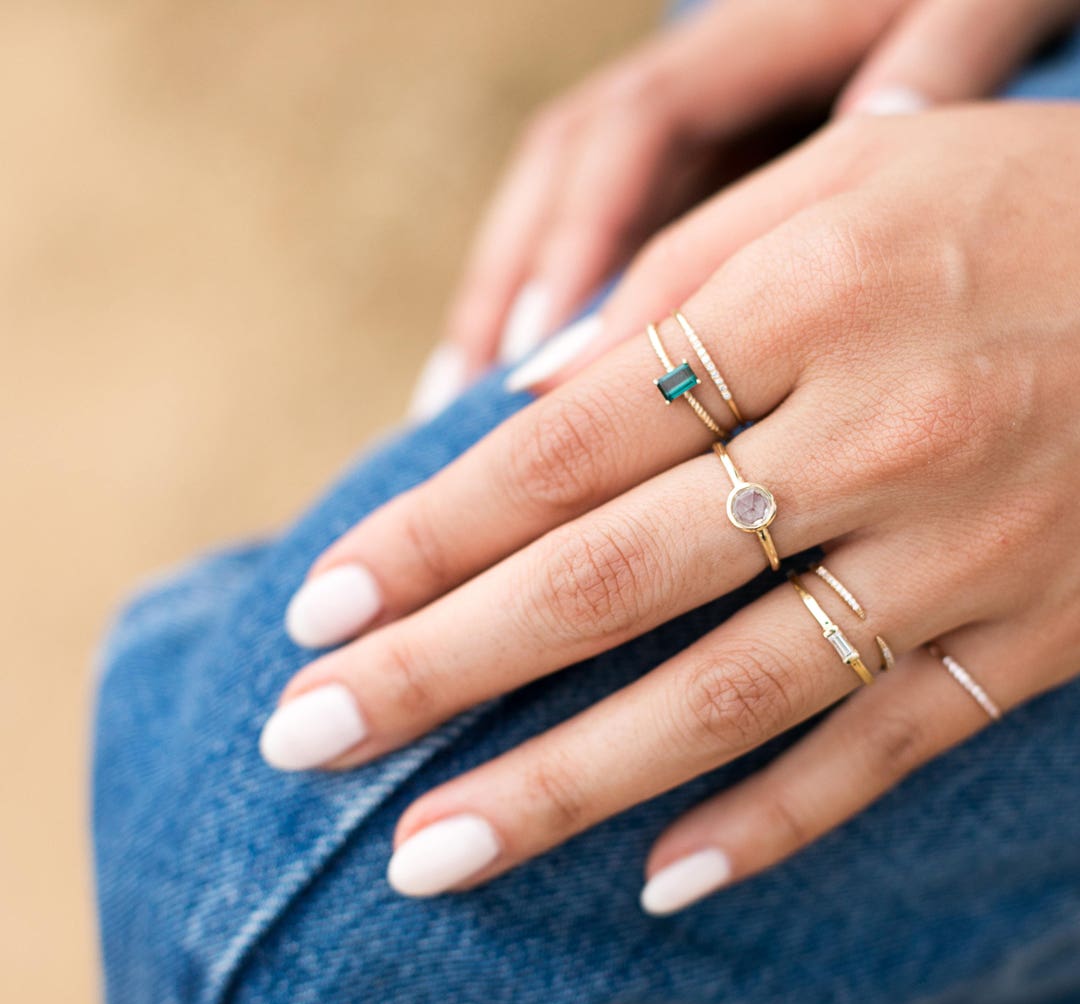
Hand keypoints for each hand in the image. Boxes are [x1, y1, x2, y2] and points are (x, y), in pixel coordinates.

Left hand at [268, 104, 1079, 913]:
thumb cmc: (1017, 202)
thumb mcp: (843, 185)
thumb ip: (683, 287)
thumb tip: (532, 400)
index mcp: (803, 304)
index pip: (563, 447)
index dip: (430, 535)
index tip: (321, 611)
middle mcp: (872, 437)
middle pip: (605, 584)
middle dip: (439, 673)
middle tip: (306, 740)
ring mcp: (958, 553)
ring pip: (722, 697)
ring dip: (561, 787)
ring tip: (430, 859)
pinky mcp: (1034, 635)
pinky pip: (883, 751)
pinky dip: (770, 823)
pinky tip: (659, 882)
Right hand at [410, 0, 1078, 417]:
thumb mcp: (965, 3)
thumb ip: (932, 54)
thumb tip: (880, 123)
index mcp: (749, 39)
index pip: (637, 131)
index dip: (584, 234)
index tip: (550, 346)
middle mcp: (688, 92)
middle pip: (559, 181)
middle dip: (506, 289)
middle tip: (466, 401)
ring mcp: (675, 144)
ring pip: (558, 221)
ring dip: (503, 313)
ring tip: (458, 411)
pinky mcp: (681, 184)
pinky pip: (596, 251)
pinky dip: (554, 322)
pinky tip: (531, 396)